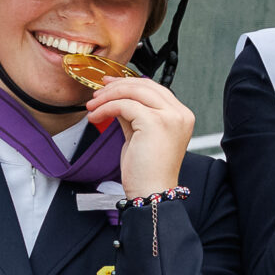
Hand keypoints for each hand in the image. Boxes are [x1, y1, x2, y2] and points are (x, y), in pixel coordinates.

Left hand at [88, 76, 193, 195]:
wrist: (151, 192)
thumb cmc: (147, 171)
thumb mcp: (140, 135)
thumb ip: (134, 114)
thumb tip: (116, 99)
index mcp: (181, 116)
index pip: (154, 88)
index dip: (129, 83)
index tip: (109, 85)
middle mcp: (180, 114)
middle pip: (145, 85)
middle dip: (116, 86)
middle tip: (97, 94)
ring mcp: (170, 117)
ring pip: (133, 91)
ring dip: (108, 96)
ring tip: (93, 106)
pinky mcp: (155, 122)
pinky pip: (124, 105)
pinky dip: (106, 108)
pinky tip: (96, 117)